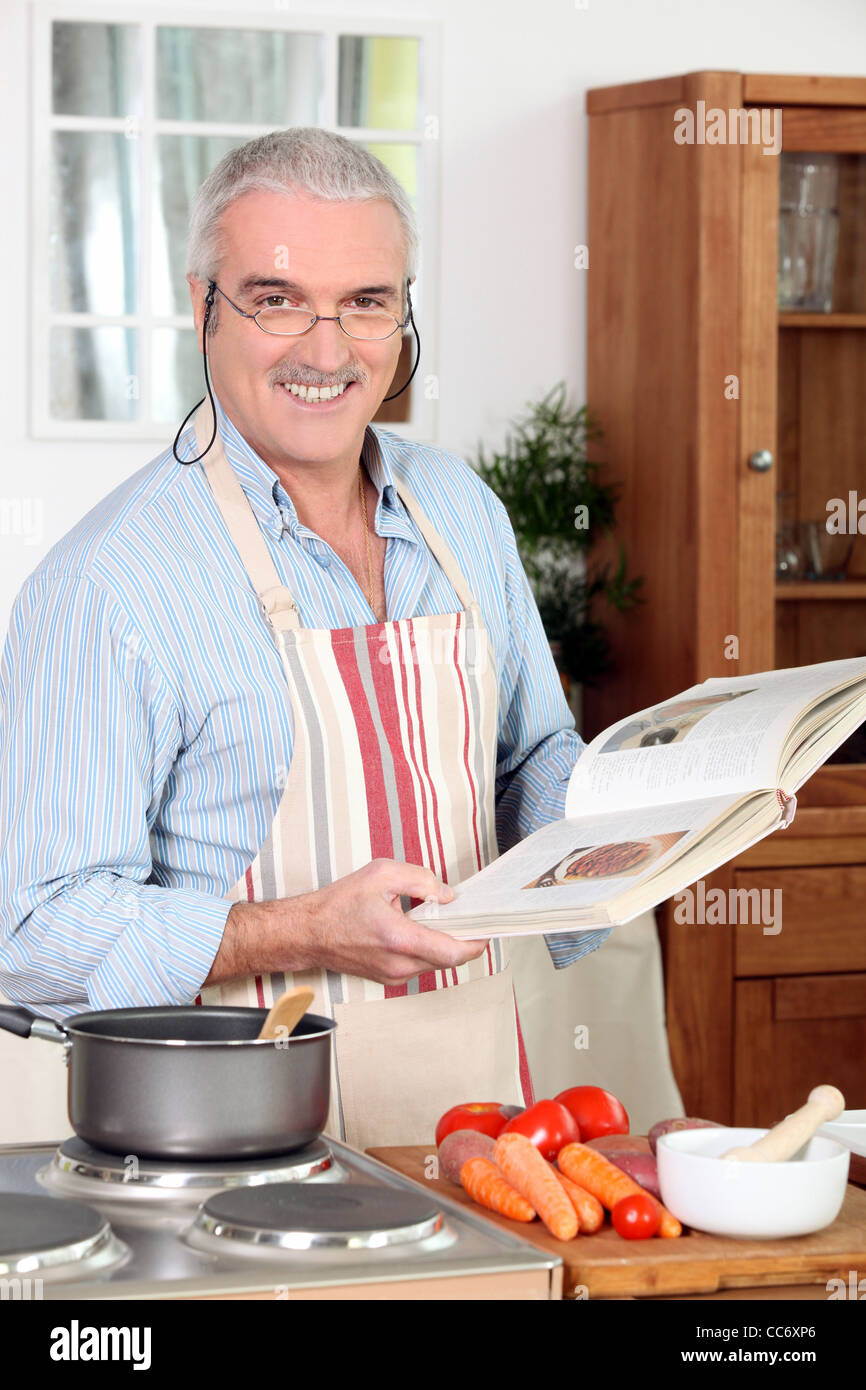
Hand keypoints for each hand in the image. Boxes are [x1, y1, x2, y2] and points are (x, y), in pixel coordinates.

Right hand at [294, 858, 487, 985]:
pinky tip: (419, 929)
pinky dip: (426, 950)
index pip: (454, 952)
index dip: (476, 942)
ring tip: (438, 919)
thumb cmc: (339, 904)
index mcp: (400, 939)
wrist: (308, 932)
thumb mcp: (382, 874)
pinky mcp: (387, 979)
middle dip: (462, 939)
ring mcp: (393, 976)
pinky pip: (419, 966)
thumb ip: (421, 881)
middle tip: (467, 917)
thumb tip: (446, 896)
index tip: (487, 929)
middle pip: (448, 960)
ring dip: (443, 944)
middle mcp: (399, 965)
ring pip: (434, 963)